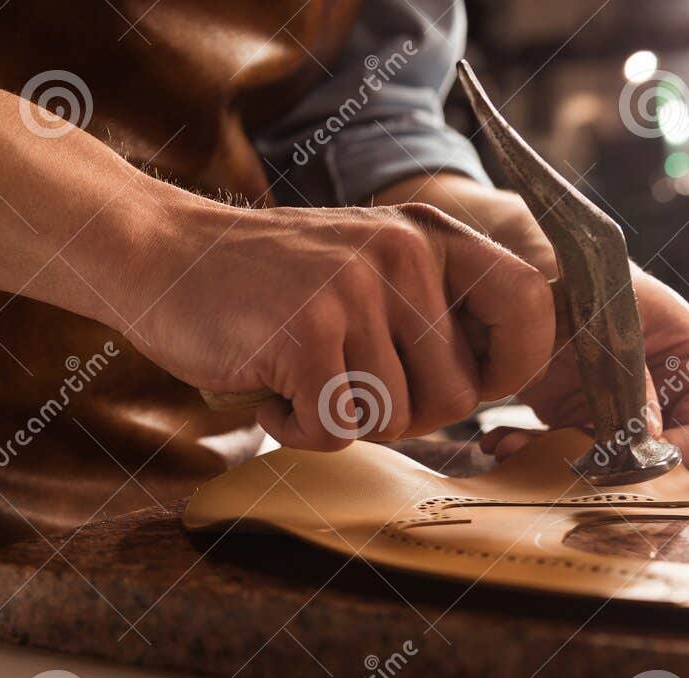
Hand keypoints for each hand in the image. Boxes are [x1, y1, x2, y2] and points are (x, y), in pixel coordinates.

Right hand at [120, 198, 556, 450]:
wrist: (160, 254)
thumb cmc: (263, 282)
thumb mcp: (361, 265)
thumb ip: (424, 309)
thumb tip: (493, 388)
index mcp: (428, 234)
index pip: (529, 303)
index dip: (513, 367)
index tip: (467, 390)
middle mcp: (403, 253)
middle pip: (458, 395)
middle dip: (403, 416)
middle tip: (347, 391)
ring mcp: (355, 291)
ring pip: (394, 420)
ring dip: (342, 421)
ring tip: (299, 379)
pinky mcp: (309, 334)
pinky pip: (337, 431)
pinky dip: (298, 431)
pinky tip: (270, 393)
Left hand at [477, 267, 688, 469]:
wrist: (530, 264)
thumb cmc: (585, 277)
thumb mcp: (612, 323)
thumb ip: (633, 379)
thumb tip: (649, 439)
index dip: (665, 459)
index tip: (618, 460)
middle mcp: (668, 396)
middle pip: (652, 464)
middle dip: (603, 471)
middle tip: (559, 463)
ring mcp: (622, 412)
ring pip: (603, 469)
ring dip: (557, 465)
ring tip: (511, 445)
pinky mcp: (579, 420)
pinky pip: (565, 455)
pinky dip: (531, 454)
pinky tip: (501, 439)